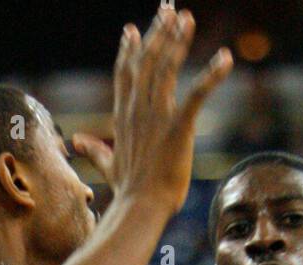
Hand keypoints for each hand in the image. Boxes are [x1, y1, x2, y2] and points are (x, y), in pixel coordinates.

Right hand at [71, 7, 231, 215]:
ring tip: (186, 17)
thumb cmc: (128, 191)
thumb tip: (76, 142)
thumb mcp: (108, 165)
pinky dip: (213, 75)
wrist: (140, 207)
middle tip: (168, 9)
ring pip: (167, 67)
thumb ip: (95, 150)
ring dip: (178, 40)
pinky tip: (226, 58)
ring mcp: (157, 115)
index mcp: (124, 115)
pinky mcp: (178, 126)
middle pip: (147, 60)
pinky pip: (197, 93)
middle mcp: (138, 108)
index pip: (125, 74)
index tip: (132, 30)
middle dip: (158, 32)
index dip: (129, 50)